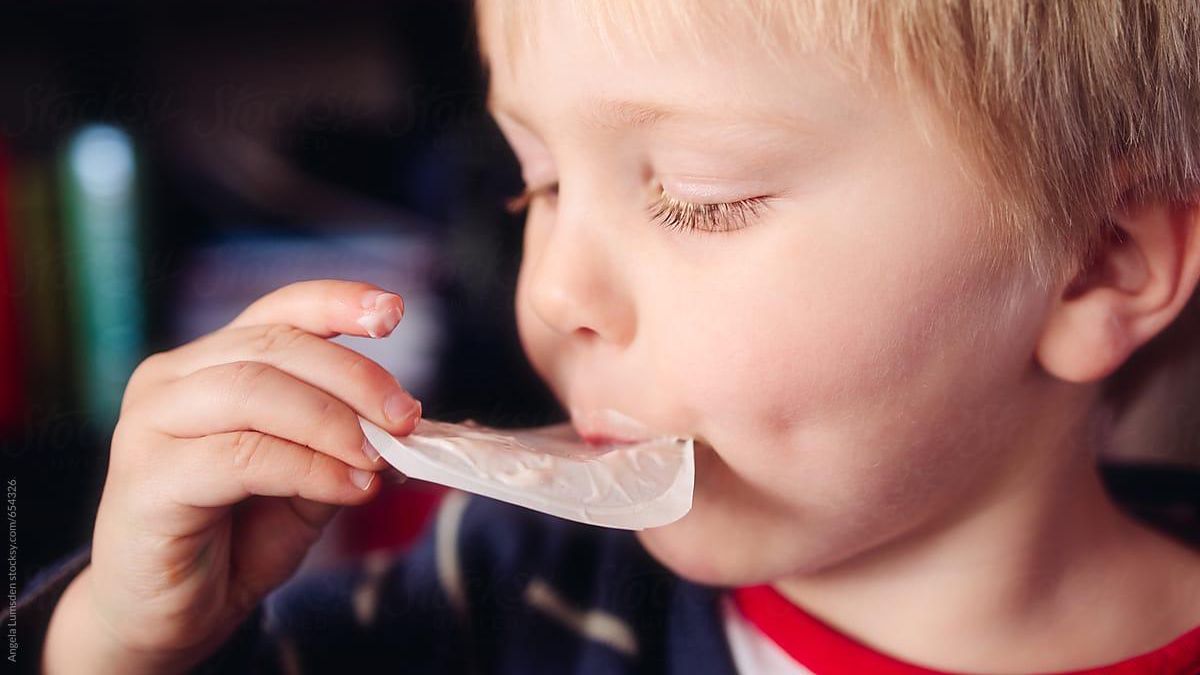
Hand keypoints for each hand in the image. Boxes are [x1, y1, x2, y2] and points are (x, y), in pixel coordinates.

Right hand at [43, 280, 421, 672]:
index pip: (280, 310)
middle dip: (354, 378)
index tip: (394, 312)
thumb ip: (345, 443)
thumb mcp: (309, 481)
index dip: (338, 302)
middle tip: (405, 418)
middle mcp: (173, 379)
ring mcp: (149, 424)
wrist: (171, 618)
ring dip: (332, 423)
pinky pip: (242, 456)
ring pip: (255, 392)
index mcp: (213, 363)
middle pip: (276, 347)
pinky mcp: (145, 479)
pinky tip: (349, 489)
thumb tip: (404, 421)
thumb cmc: (237, 539)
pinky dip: (309, 468)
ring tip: (377, 460)